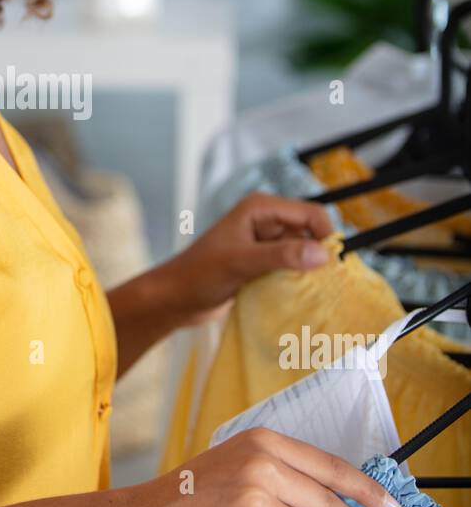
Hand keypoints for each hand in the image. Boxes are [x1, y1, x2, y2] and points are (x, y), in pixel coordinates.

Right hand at [115, 428, 399, 506]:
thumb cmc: (184, 497)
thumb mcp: (232, 464)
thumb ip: (275, 471)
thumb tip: (328, 498)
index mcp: (262, 442)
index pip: (329, 465)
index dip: (365, 488)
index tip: (388, 506)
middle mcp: (260, 467)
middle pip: (328, 503)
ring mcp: (252, 504)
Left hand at [164, 191, 334, 325]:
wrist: (176, 298)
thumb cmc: (200, 274)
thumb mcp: (241, 263)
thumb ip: (280, 256)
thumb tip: (322, 253)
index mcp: (261, 208)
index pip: (310, 214)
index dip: (325, 236)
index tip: (332, 266)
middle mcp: (266, 221)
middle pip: (309, 232)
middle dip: (318, 254)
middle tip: (325, 283)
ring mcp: (264, 243)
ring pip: (302, 252)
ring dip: (309, 270)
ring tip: (312, 292)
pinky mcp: (263, 263)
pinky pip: (291, 267)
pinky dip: (297, 279)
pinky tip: (299, 296)